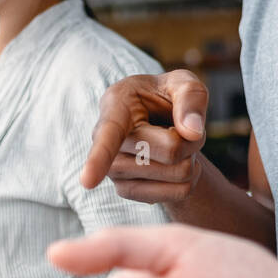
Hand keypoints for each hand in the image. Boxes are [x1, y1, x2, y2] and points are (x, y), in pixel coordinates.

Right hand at [81, 70, 207, 204]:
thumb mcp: (184, 83)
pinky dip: (190, 179)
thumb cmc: (167, 95)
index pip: (109, 135)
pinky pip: (178, 193)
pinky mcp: (126, 189)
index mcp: (116, 104)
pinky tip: (175, 163)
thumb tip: (191, 133)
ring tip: (175, 142)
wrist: (158, 119)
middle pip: (171, 151)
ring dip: (191, 159)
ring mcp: (112, 169)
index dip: (98, 159)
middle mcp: (105, 138)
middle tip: (181, 125)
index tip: (86, 182)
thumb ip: (191, 98)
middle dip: (191, 140)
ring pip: (178, 175)